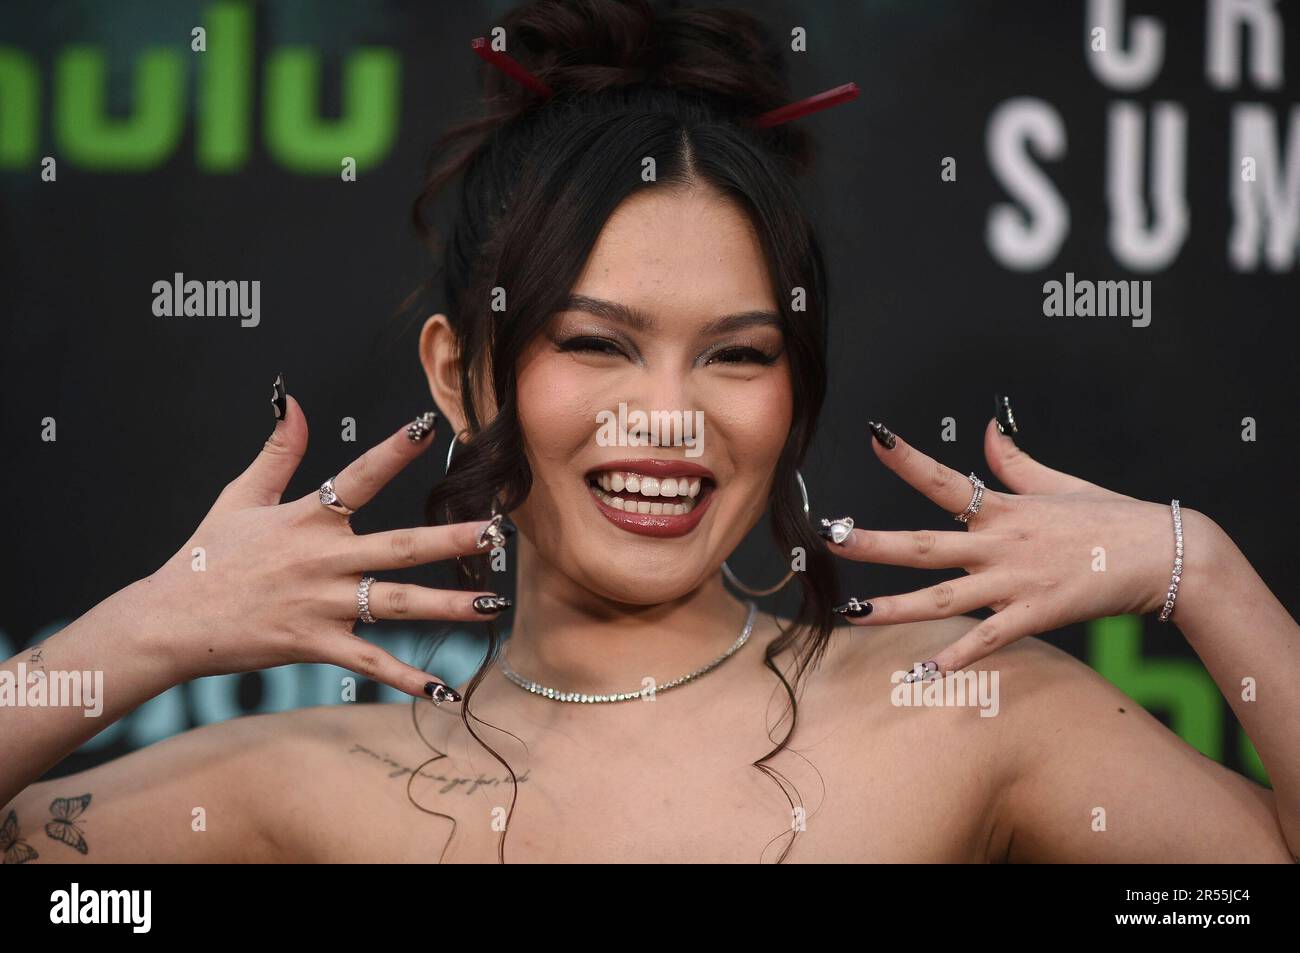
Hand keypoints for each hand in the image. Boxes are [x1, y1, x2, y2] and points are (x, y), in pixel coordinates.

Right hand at [125, 389, 508, 700]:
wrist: (171, 621)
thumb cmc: (207, 557)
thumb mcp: (239, 497)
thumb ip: (277, 451)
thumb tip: (293, 401)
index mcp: (307, 519)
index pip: (357, 477)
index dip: (392, 451)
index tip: (427, 425)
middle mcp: (322, 560)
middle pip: (399, 547)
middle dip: (451, 539)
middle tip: (495, 532)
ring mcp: (322, 604)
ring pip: (397, 604)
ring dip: (447, 606)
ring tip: (491, 605)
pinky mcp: (316, 643)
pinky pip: (370, 661)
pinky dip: (407, 678)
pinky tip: (444, 689)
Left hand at [823, 416, 1214, 676]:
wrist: (1168, 553)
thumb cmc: (1112, 516)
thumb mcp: (1058, 483)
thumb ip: (1013, 462)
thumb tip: (986, 427)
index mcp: (1003, 509)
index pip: (945, 479)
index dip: (908, 459)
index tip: (873, 437)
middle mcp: (1000, 545)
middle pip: (924, 544)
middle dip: (873, 543)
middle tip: (828, 537)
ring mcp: (1015, 583)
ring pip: (942, 598)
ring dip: (893, 607)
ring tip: (850, 613)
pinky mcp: (1036, 615)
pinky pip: (987, 640)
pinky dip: (955, 658)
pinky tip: (921, 672)